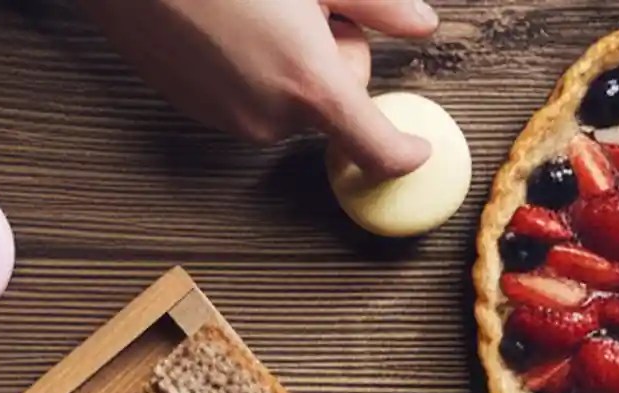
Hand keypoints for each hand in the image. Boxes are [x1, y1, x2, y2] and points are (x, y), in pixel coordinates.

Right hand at [79, 0, 439, 178]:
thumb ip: (378, 4)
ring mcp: (228, 119)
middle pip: (333, 105)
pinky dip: (254, 69)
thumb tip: (421, 25)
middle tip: (307, 7)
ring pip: (290, 101)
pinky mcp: (197, 112)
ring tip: (255, 8)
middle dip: (333, 62)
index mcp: (307, 85)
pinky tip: (228, 22)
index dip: (404, 152)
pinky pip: (251, 99)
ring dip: (290, 63)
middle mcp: (268, 117)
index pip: (375, 149)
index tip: (416, 148)